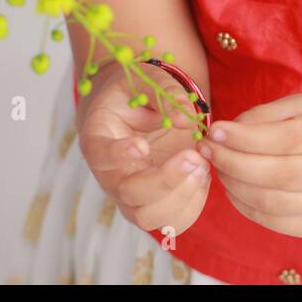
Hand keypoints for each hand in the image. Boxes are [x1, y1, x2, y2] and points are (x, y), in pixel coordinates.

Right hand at [78, 61, 211, 236]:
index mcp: (98, 137)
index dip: (117, 155)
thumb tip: (186, 119)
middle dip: (165, 180)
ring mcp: (130, 194)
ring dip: (181, 197)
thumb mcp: (148, 79)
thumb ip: (166, 93)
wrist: (136, 109)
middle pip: (128, 193)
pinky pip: (170, 223)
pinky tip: (203, 176)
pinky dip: (192, 206)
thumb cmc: (138, 91)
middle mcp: (110, 173)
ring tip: (202, 165)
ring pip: (147, 217)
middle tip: (194, 156)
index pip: (99, 154)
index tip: (141, 145)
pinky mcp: (151, 204)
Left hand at [196, 93, 301, 237]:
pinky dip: (246, 206)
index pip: (288, 139)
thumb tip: (228, 131)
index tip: (216, 131)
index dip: (246, 138)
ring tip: (218, 166)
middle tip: (207, 149)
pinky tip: (234, 187)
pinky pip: (275, 223)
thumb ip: (268, 114)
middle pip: (279, 175)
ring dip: (235, 186)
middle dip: (234, 162)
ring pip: (274, 203)